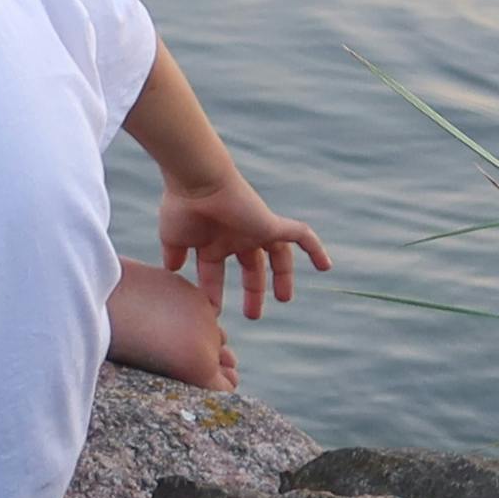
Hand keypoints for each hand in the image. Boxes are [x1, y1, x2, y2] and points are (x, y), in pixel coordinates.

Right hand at [159, 177, 330, 319]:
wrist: (197, 181)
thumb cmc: (182, 208)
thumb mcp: (173, 240)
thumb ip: (174, 257)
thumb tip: (173, 272)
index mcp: (213, 241)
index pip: (216, 272)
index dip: (214, 292)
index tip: (212, 313)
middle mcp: (236, 236)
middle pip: (251, 267)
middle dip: (253, 291)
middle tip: (253, 316)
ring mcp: (255, 229)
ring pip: (277, 256)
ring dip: (282, 278)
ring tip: (284, 300)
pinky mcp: (270, 223)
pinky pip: (301, 235)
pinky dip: (315, 248)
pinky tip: (326, 267)